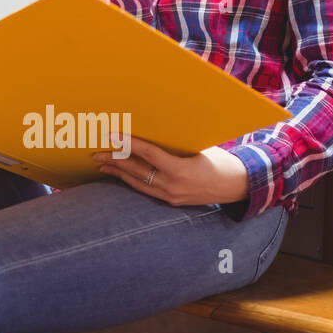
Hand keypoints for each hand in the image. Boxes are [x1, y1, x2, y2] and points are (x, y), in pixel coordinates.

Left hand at [92, 134, 249, 206]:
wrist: (236, 186)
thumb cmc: (220, 161)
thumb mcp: (199, 148)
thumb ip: (175, 145)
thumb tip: (152, 131)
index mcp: (180, 171)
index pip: (149, 155)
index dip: (129, 145)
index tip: (112, 137)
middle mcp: (173, 187)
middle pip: (137, 172)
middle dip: (115, 161)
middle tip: (96, 153)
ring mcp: (171, 196)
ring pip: (138, 183)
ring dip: (119, 173)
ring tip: (102, 164)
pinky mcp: (171, 201)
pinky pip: (146, 190)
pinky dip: (131, 181)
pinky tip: (121, 174)